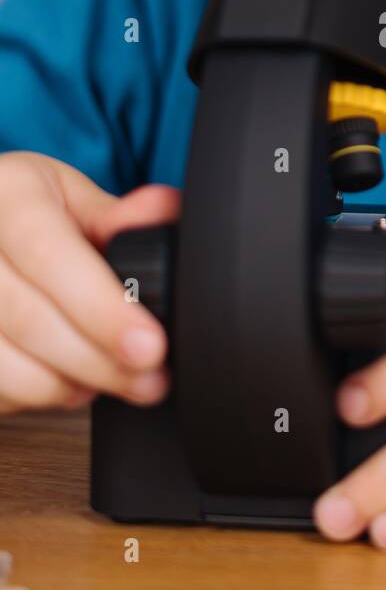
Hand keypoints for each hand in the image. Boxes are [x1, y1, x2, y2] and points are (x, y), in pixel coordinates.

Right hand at [0, 152, 177, 414]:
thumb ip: (117, 215)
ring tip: (106, 375)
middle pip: (29, 320)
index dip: (102, 308)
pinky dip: (34, 396)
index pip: (50, 256)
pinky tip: (62, 377)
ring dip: (66, 384)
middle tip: (150, 380)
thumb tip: (166, 213)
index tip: (150, 346)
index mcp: (7, 194)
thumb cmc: (22, 211)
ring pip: (5, 366)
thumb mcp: (67, 196)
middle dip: (99, 361)